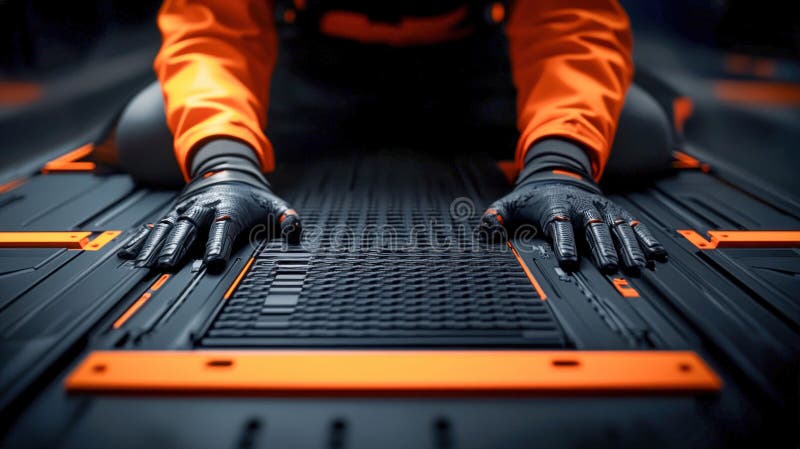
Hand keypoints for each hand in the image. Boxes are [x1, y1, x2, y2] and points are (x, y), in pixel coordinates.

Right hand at [119, 173, 300, 269]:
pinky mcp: (172, 214)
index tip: (213, 262)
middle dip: (177, 246)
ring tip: (143, 265)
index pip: (224, 228)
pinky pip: (153, 228)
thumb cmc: (253, 199)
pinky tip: (127, 255)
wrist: (226, 171)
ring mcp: (185, 210)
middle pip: (189, 228)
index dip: (218, 245)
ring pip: (167, 228)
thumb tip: (295, 232)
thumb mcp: (276, 206)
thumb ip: (288, 221)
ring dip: (154, 246)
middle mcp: (204, 208)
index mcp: (230, 209)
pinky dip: (139, 240)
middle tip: (167, 265)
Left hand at [480, 181, 665, 272]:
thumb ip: (497, 217)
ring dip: (628, 247)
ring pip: (617, 228)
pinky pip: (633, 226)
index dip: (564, 242)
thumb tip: (487, 229)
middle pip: (594, 229)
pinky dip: (645, 238)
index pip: (559, 226)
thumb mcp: (510, 204)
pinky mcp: (616, 214)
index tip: (567, 260)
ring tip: (638, 266)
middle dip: (603, 247)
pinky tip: (656, 254)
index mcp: (556, 208)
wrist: (560, 174)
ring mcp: (602, 211)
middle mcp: (582, 208)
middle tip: (610, 266)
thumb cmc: (533, 198)